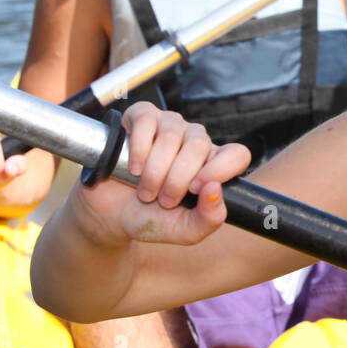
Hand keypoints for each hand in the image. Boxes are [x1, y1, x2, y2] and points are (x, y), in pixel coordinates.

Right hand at [70, 101, 250, 248]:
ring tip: (145, 190)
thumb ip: (209, 219)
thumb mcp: (184, 231)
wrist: (109, 215)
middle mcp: (195, 141)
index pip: (237, 154)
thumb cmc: (150, 218)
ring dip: (155, 169)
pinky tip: (133, 167)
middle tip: (162, 200)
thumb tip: (216, 190)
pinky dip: (139, 148)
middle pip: (200, 145)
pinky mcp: (141, 116)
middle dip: (177, 179)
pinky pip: (147, 120)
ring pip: (173, 134)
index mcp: (212, 165)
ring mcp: (169, 125)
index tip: (197, 189)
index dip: (221, 169)